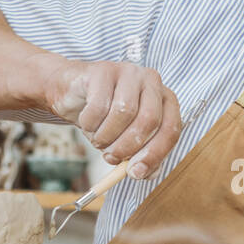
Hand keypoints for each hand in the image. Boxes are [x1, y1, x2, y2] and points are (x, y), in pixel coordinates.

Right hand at [42, 57, 181, 178]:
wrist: (72, 94)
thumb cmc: (105, 118)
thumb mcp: (126, 141)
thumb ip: (140, 158)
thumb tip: (142, 172)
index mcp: (165, 100)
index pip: (171, 129)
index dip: (154, 154)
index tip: (135, 173)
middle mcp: (152, 81)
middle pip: (149, 120)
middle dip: (128, 147)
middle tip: (111, 158)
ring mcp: (128, 72)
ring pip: (124, 112)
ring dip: (106, 136)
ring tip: (98, 139)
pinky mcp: (104, 70)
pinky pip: (99, 105)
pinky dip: (90, 123)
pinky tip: (87, 123)